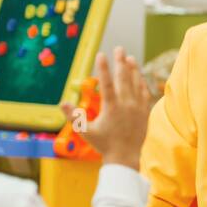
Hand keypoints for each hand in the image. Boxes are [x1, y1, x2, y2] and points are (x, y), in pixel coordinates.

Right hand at [63, 47, 151, 169]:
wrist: (125, 157)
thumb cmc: (104, 145)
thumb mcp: (86, 132)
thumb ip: (73, 117)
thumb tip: (62, 103)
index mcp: (112, 108)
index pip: (107, 83)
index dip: (103, 68)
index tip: (101, 54)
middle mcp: (127, 105)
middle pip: (124, 79)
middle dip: (120, 62)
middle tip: (118, 48)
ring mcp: (138, 108)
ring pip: (136, 84)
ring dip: (133, 69)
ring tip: (130, 57)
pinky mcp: (145, 112)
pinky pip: (145, 93)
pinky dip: (142, 83)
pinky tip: (139, 75)